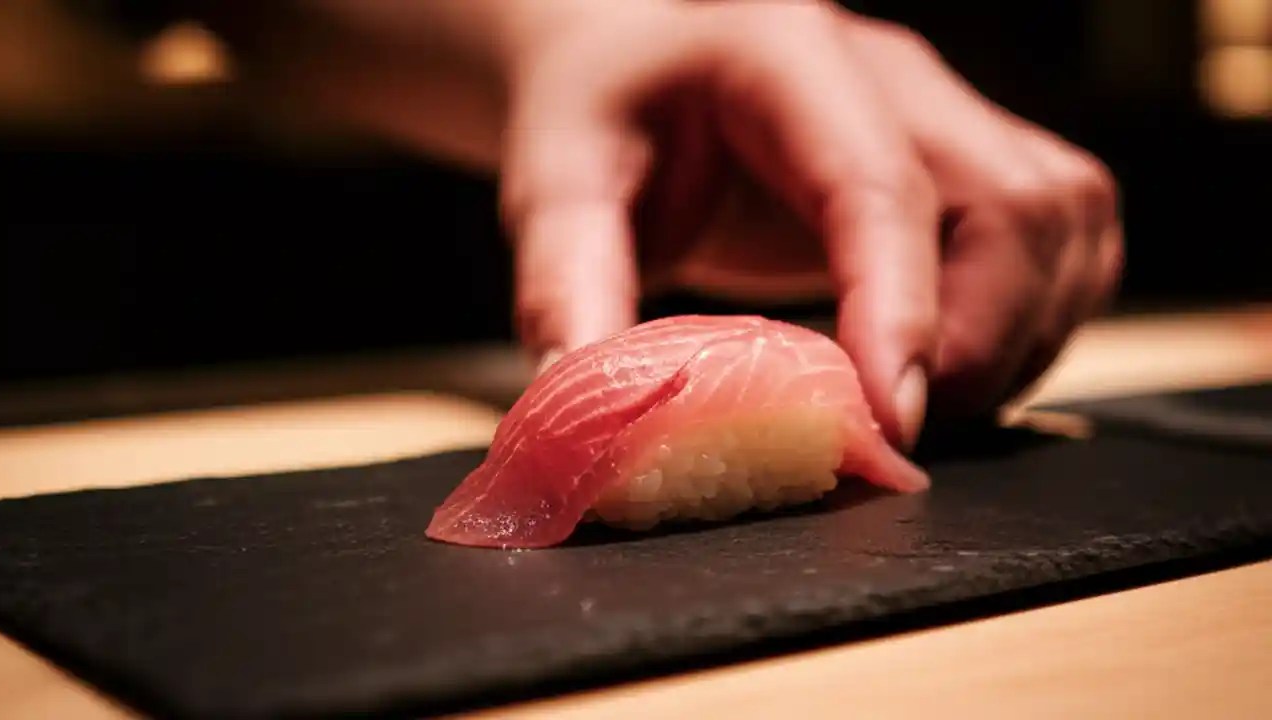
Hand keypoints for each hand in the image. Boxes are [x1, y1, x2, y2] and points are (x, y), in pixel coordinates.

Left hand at [502, 0, 1122, 448]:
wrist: (638, 70)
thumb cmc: (600, 114)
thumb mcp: (559, 184)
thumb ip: (567, 289)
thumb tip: (584, 414)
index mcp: (782, 55)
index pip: (878, 185)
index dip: (900, 311)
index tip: (888, 425)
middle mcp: (889, 74)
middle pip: (1012, 204)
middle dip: (977, 342)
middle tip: (889, 426)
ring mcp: (941, 111)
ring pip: (1063, 218)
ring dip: (1018, 335)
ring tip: (921, 400)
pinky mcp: (968, 155)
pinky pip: (1067, 231)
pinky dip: (1040, 314)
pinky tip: (957, 358)